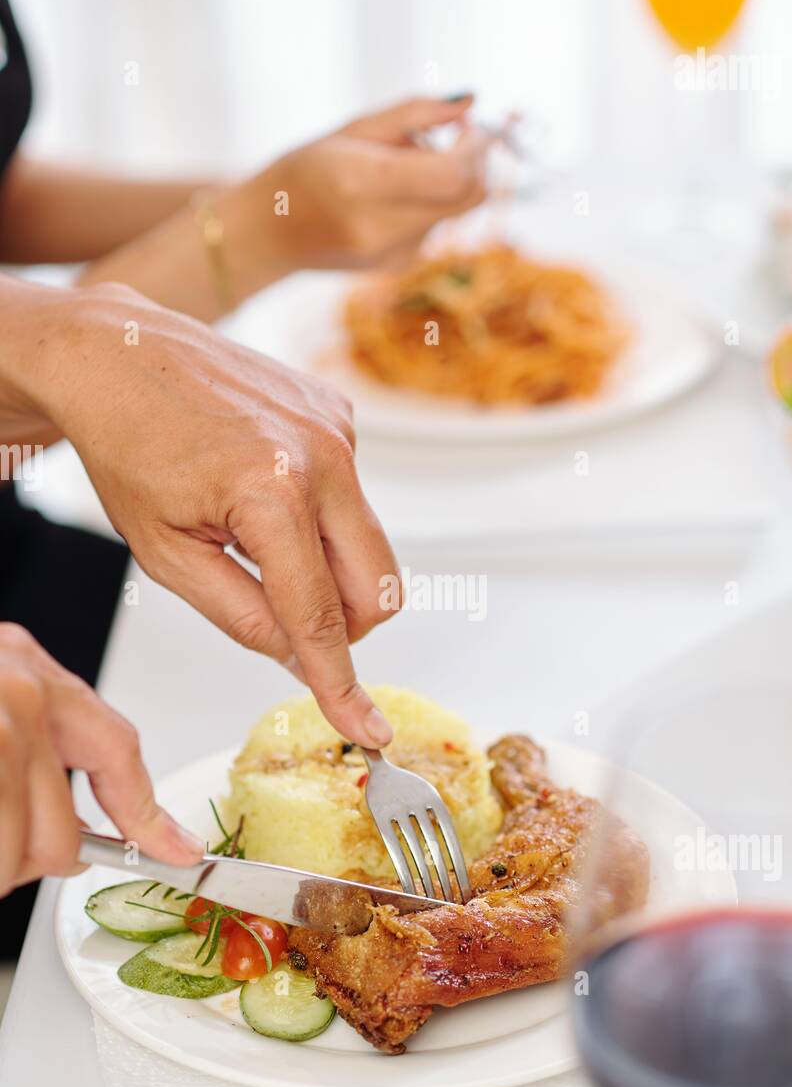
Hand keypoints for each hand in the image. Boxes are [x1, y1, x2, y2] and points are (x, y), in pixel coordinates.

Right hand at [0, 625, 202, 896]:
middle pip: (62, 830)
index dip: (146, 817)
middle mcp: (16, 694)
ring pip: (24, 850)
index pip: (116, 750)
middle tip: (8, 854)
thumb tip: (78, 837)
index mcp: (30, 670)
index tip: (180, 854)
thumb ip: (40, 745)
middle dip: (31, 859)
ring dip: (1, 863)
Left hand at [5, 279, 398, 746]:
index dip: (341, 682)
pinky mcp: (340, 414)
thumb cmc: (127, 446)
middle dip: (343, 624)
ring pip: (367, 545)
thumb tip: (298, 655)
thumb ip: (241, 615)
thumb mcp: (165, 555)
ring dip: (324, 566)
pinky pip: (351, 497)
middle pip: (377, 587)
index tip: (369, 730)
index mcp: (273, 491)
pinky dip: (317, 516)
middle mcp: (323, 454)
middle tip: (285, 623)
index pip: (320, 615)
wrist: (119, 356)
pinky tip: (259, 487)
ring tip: (251, 536)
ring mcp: (339, 429)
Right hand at [252, 95, 488, 271]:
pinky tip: (386, 197)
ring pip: (451, 211)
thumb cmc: (304, 170)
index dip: (474, 148)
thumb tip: (471, 101)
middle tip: (458, 137)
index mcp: (362, 185)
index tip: (469, 126)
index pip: (452, 175)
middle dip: (475, 163)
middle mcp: (380, 227)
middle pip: (467, 198)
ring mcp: (391, 255)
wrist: (267, 234)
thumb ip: (414, 113)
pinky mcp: (396, 266)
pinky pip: (433, 227)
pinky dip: (425, 203)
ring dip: (443, 181)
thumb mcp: (351, 129)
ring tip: (396, 166)